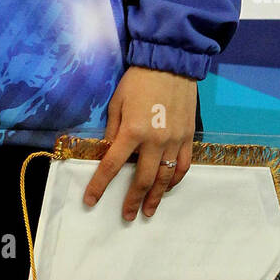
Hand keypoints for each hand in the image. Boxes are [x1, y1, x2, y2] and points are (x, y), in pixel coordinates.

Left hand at [82, 67, 196, 220]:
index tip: (91, 200)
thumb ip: (112, 130)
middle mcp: (155, 141)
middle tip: (127, 215)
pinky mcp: (188, 137)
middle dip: (133, 200)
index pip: (112, 165)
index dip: (100, 185)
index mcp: (132, 131)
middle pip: (143, 179)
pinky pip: (183, 166)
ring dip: (156, 197)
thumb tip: (108, 152)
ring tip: (148, 210)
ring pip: (166, 178)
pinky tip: (168, 187)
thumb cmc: (139, 81)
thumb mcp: (117, 102)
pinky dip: (176, 180)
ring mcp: (174, 140)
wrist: (171, 64)